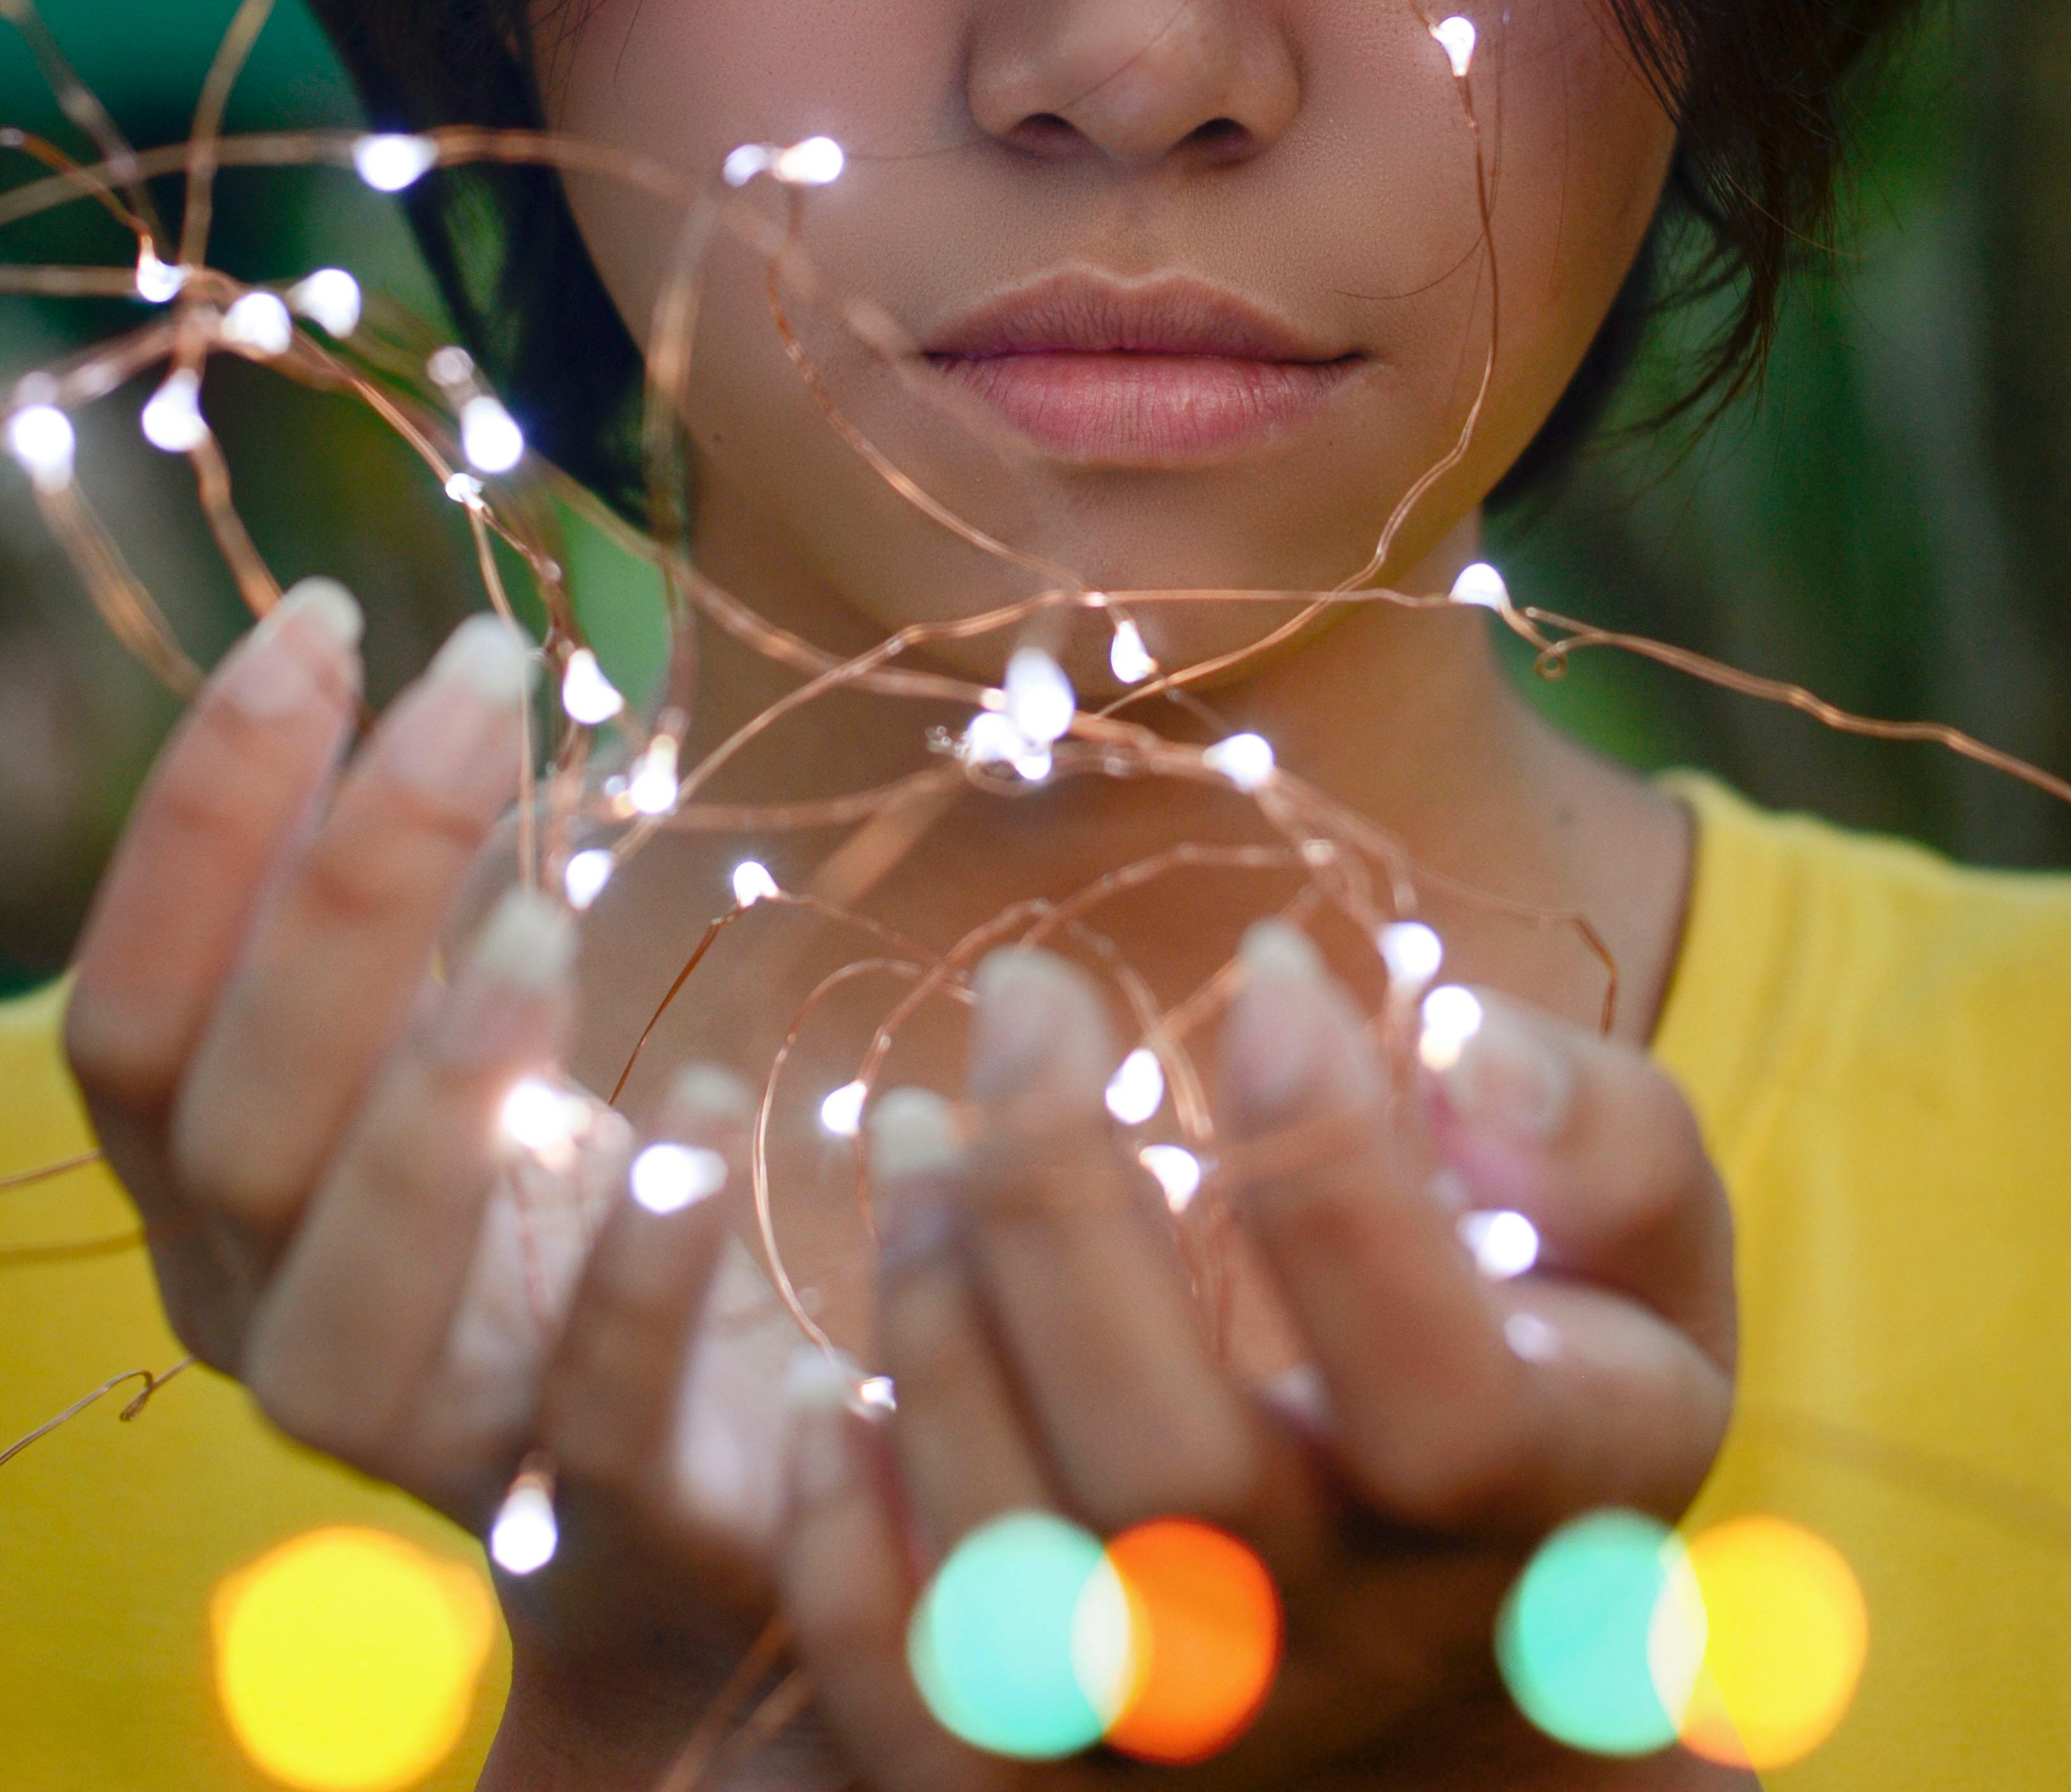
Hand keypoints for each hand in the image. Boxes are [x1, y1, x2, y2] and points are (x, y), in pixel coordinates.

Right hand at [62, 580, 819, 1788]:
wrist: (715, 1460)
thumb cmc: (567, 1199)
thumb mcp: (461, 1027)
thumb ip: (405, 893)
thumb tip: (388, 660)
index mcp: (221, 1196)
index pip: (135, 1010)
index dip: (209, 810)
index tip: (328, 616)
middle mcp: (273, 1323)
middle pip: (234, 1126)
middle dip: (343, 889)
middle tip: (474, 684)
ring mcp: (431, 1444)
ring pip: (347, 1313)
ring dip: (430, 1100)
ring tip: (544, 918)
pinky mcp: (611, 1516)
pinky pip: (593, 1422)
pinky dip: (644, 1263)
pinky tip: (708, 1099)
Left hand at [770, 932, 1732, 1788]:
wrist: (1467, 1633)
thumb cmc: (1545, 1363)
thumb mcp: (1640, 1248)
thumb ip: (1600, 1137)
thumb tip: (1461, 1050)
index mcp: (1535, 1514)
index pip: (1445, 1401)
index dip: (1341, 1179)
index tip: (1265, 965)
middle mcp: (1359, 1655)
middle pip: (1173, 1481)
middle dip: (1063, 1201)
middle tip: (1028, 992)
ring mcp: (1198, 1742)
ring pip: (1021, 1580)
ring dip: (935, 1312)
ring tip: (918, 1122)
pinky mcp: (1049, 1783)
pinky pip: (913, 1714)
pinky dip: (838, 1555)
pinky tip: (830, 1388)